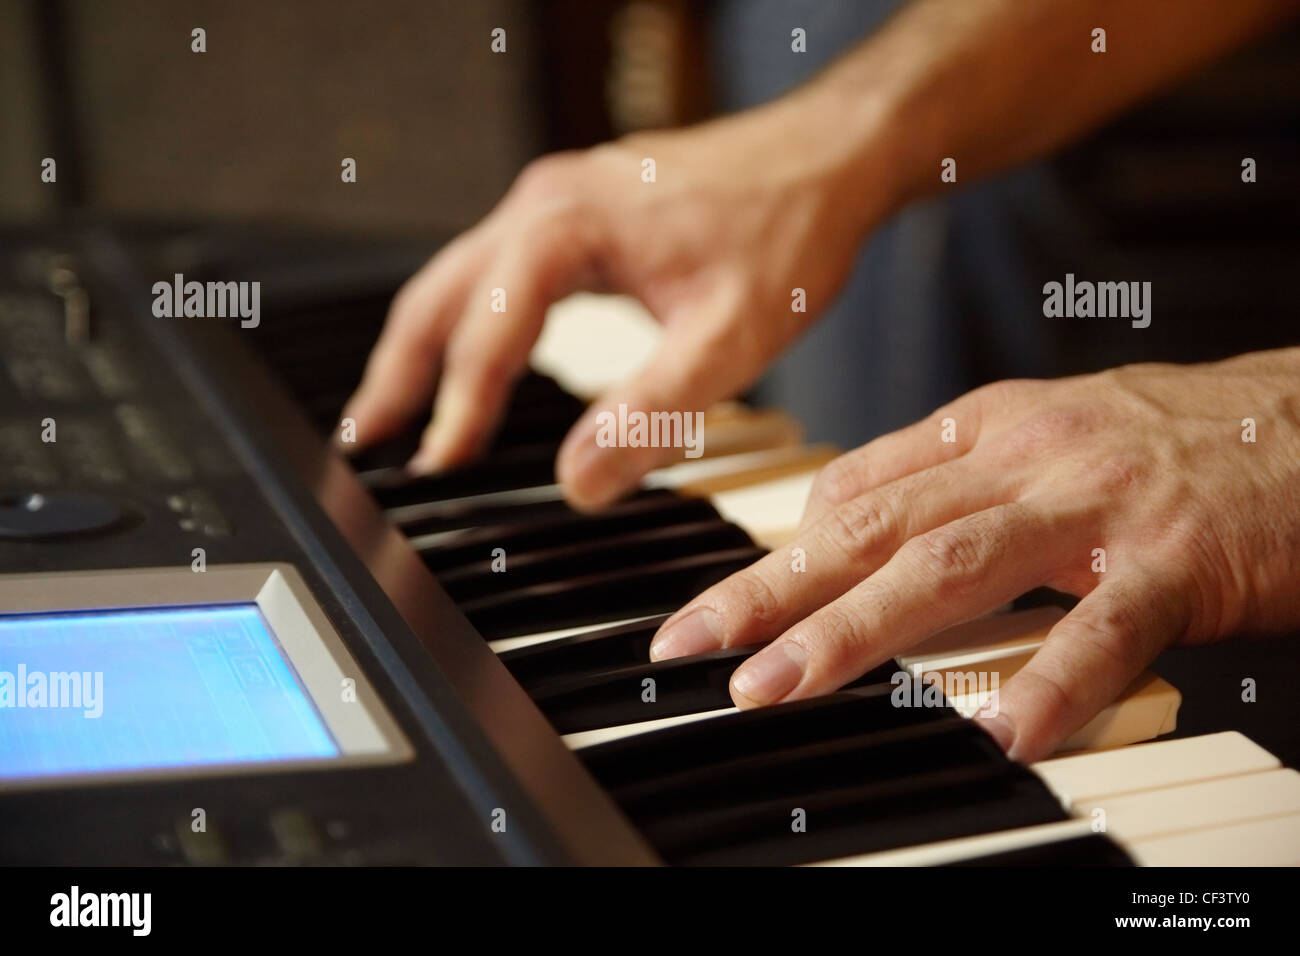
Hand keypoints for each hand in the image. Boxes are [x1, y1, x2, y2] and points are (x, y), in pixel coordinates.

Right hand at [341, 98, 884, 508]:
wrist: (828, 159)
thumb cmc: (788, 229)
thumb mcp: (729, 337)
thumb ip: (651, 414)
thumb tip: (579, 481)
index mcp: (567, 228)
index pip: (487, 334)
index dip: (458, 409)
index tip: (438, 469)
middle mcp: (545, 205)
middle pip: (438, 295)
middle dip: (398, 374)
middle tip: (364, 441)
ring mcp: (556, 203)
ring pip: (458, 281)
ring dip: (422, 346)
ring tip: (391, 412)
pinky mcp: (576, 215)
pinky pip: (494, 273)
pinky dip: (466, 323)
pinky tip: (468, 361)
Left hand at [649, 349, 1299, 760]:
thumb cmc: (1170, 441)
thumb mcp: (1038, 436)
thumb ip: (944, 478)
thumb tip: (843, 519)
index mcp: (988, 431)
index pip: (854, 491)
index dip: (775, 552)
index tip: (720, 608)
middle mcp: (1025, 458)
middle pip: (872, 528)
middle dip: (771, 591)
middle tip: (694, 645)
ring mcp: (1098, 505)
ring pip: (953, 564)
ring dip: (855, 629)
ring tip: (782, 685)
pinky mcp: (1183, 560)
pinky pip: (1106, 628)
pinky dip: (1050, 681)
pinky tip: (1000, 735)